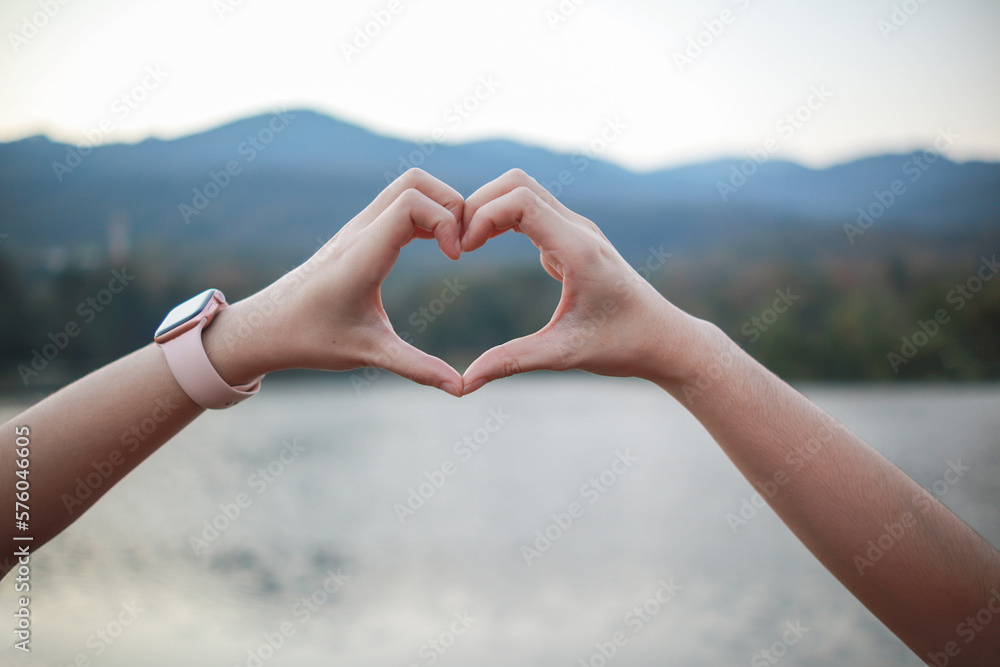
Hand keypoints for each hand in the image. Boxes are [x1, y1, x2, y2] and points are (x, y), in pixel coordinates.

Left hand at [211, 169, 465, 395]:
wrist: (265, 327)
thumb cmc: (311, 339)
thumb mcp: (368, 354)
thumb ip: (416, 367)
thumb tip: (459, 389)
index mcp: (362, 255)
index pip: (413, 203)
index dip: (446, 221)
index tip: (455, 259)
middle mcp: (359, 231)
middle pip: (416, 182)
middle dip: (451, 204)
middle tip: (462, 246)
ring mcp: (357, 227)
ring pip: (407, 186)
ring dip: (439, 206)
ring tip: (453, 247)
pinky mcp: (358, 232)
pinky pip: (399, 202)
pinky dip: (426, 214)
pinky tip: (437, 247)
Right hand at [459, 169, 709, 394]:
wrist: (665, 338)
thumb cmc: (622, 345)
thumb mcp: (563, 355)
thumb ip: (512, 362)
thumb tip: (464, 384)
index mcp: (578, 250)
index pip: (519, 202)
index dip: (481, 217)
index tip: (462, 251)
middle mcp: (579, 230)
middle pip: (517, 183)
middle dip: (478, 205)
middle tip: (457, 244)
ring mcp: (579, 230)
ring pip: (524, 190)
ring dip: (490, 208)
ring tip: (467, 244)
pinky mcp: (575, 238)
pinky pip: (533, 209)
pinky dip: (503, 217)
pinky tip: (487, 246)